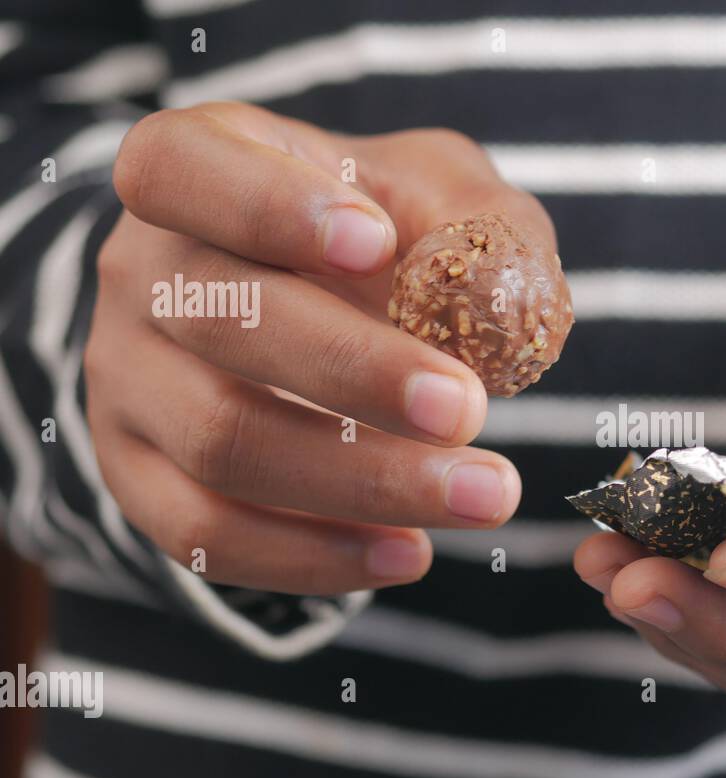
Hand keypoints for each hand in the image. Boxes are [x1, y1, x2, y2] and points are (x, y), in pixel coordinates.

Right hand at [88, 102, 552, 592]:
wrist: (300, 305)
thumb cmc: (374, 234)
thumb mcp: (429, 190)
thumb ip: (473, 216)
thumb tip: (494, 289)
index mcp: (197, 169)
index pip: (183, 170)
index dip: (268, 206)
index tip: (376, 245)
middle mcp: (140, 272)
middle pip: (224, 323)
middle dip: (358, 375)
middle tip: (470, 412)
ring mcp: (127, 379)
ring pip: (222, 442)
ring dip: (362, 483)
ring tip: (482, 497)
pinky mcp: (139, 473)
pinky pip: (206, 535)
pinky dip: (312, 556)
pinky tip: (407, 552)